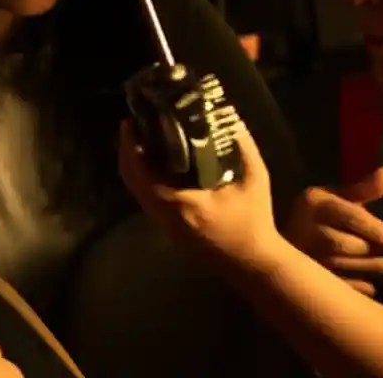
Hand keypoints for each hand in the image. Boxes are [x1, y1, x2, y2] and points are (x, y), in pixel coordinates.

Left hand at [117, 118, 281, 269]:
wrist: (253, 262)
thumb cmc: (255, 221)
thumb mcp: (255, 180)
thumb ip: (244, 148)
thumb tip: (233, 119)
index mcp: (181, 203)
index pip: (140, 174)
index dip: (129, 148)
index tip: (130, 124)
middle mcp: (165, 217)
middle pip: (131, 182)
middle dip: (127, 153)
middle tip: (133, 128)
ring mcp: (165, 227)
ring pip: (137, 193)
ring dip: (135, 167)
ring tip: (142, 141)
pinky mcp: (169, 231)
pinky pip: (147, 202)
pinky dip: (144, 181)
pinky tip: (155, 165)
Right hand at [283, 167, 382, 295]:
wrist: (277, 245)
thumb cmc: (320, 219)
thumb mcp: (337, 199)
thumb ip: (364, 189)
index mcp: (313, 203)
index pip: (352, 218)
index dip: (378, 231)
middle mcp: (304, 228)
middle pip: (352, 246)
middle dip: (373, 251)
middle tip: (380, 252)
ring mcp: (302, 257)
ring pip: (350, 267)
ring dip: (369, 268)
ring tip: (372, 263)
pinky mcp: (306, 281)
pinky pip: (345, 286)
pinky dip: (360, 286)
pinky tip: (360, 279)